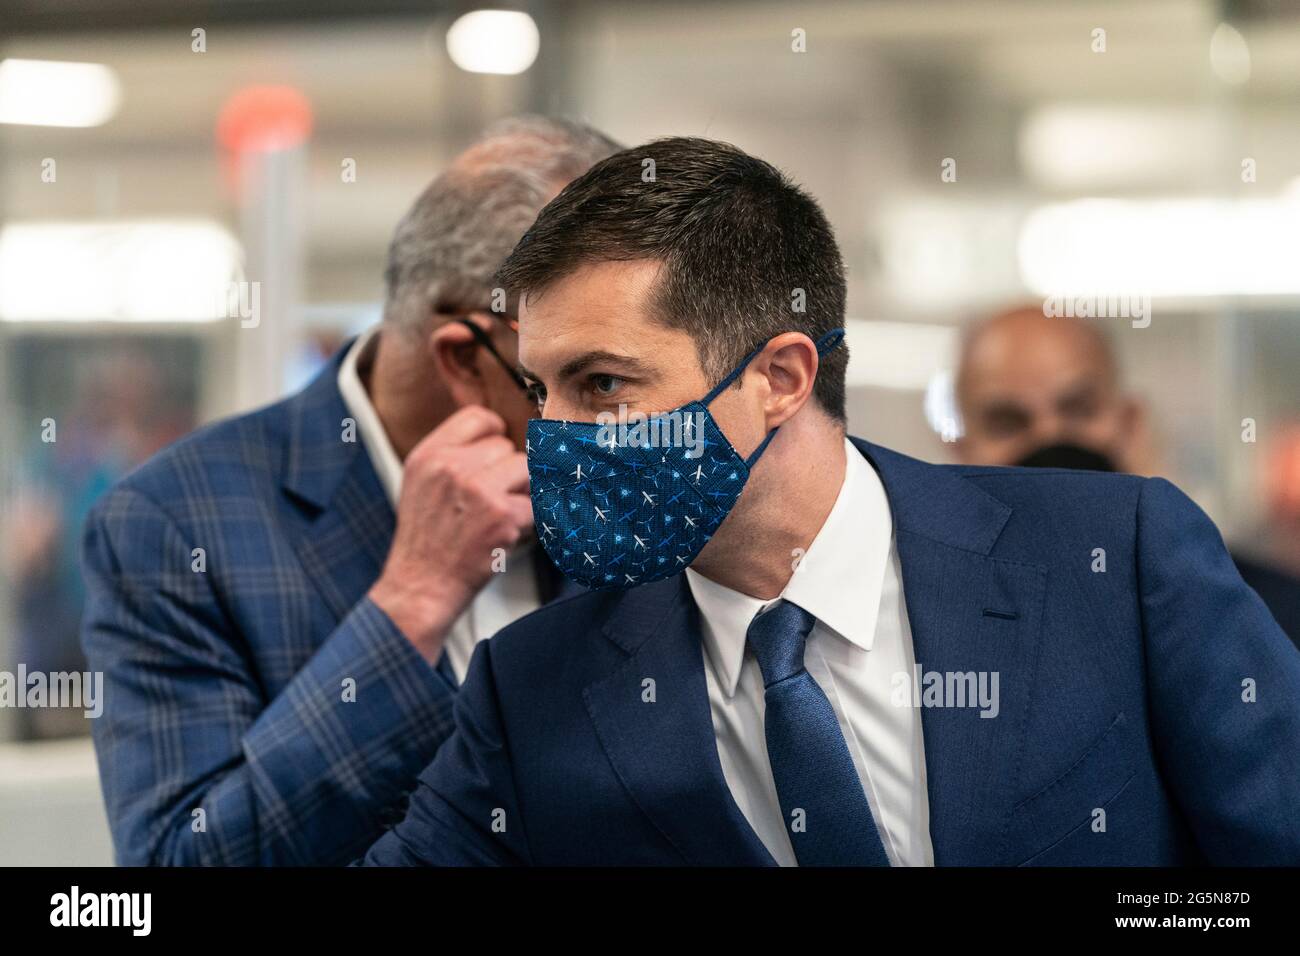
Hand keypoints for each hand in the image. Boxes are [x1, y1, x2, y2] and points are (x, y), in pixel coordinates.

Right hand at [369, 406, 532, 661]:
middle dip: (507, 474)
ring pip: (525, 469)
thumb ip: (452, 457)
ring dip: (521, 493)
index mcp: (429, 455)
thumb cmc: (427, 541)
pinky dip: (530, 519)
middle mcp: (451, 466)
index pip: (478, 417)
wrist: (422, 586)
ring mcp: (477, 489)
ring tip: (501, 516)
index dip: (495, 435)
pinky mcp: (502, 514)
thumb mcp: (422, 485)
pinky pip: (536, 502)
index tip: (497, 457)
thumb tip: (500, 437)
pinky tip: (509, 533)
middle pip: (506, 447)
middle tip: (493, 502)